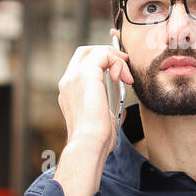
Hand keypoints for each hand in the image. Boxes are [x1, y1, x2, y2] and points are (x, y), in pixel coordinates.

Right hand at [56, 44, 133, 164]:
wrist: (89, 144)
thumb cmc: (96, 141)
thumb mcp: (102, 123)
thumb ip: (108, 112)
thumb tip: (121, 111)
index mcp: (69, 93)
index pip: (82, 66)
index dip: (102, 63)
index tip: (120, 73)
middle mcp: (68, 82)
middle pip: (85, 52)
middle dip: (108, 54)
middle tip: (125, 64)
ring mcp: (74, 77)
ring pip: (95, 51)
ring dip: (116, 59)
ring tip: (127, 77)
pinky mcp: (85, 74)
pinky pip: (104, 55)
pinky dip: (118, 61)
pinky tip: (124, 77)